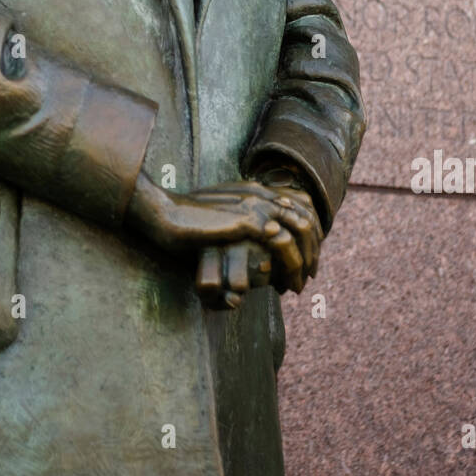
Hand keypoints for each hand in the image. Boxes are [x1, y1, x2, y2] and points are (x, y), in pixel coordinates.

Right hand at [195, 172, 323, 306]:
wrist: (163, 214)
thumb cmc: (184, 221)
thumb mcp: (218, 217)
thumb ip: (239, 221)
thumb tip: (254, 236)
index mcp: (254, 190)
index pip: (299, 206)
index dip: (308, 234)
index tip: (305, 260)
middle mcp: (261, 194)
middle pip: (307, 218)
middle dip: (313, 250)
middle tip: (309, 276)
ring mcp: (256, 205)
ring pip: (302, 230)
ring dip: (305, 261)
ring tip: (299, 285)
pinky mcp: (249, 221)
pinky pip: (285, 243)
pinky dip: (291, 265)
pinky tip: (284, 284)